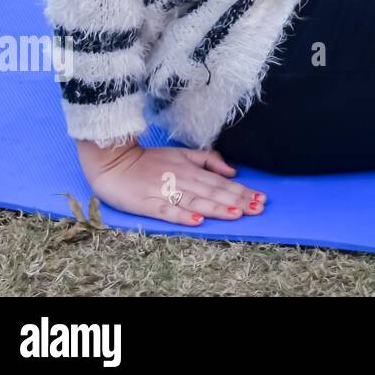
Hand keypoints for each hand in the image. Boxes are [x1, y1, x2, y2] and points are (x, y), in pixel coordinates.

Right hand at [76, 140, 266, 226]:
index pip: (221, 182)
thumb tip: (233, 170)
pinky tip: (198, 221)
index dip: (241, 191)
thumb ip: (209, 160)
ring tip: (237, 214)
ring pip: (196, 202)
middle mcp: (182, 180)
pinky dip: (183, 216)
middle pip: (213, 193)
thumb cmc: (150, 159)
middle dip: (237, 200)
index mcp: (191, 169)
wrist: (114, 162)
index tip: (260, 198)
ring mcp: (165, 193)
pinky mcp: (148, 205)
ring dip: (217, 209)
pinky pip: (168, 212)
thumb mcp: (183, 153)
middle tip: (258, 208)